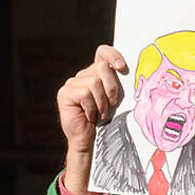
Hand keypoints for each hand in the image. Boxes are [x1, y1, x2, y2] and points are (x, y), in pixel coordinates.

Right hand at [55, 44, 128, 194]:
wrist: (87, 141)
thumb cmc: (103, 120)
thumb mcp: (113, 99)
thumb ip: (116, 83)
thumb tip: (128, 73)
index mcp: (95, 73)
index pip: (102, 52)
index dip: (112, 55)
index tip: (122, 67)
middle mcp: (82, 75)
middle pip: (101, 68)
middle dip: (111, 87)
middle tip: (112, 104)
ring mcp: (72, 83)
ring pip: (94, 82)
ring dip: (101, 102)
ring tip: (100, 114)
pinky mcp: (65, 93)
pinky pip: (85, 94)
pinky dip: (91, 108)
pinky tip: (90, 117)